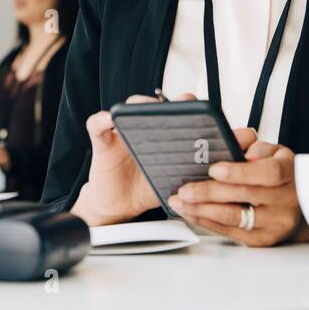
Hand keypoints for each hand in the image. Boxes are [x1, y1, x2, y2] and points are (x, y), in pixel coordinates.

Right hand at [71, 93, 188, 225]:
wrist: (119, 206)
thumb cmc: (146, 189)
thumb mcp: (171, 181)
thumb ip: (187, 173)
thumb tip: (211, 169)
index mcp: (161, 136)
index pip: (174, 112)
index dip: (186, 107)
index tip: (198, 111)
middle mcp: (141, 129)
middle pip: (151, 105)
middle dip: (164, 103)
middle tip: (174, 110)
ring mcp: (121, 133)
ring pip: (126, 108)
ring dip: (136, 106)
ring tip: (144, 112)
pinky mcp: (102, 143)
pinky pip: (97, 125)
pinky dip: (102, 120)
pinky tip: (110, 120)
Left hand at [167, 137, 304, 246]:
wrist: (298, 207)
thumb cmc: (280, 175)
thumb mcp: (273, 152)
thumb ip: (254, 144)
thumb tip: (239, 142)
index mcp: (289, 173)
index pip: (268, 173)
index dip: (239, 172)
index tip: (214, 169)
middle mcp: (286, 201)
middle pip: (244, 196)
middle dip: (209, 193)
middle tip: (185, 189)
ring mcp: (275, 224)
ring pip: (234, 218)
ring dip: (202, 210)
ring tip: (181, 201)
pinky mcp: (262, 240)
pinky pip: (230, 232)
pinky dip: (207, 222)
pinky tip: (192, 213)